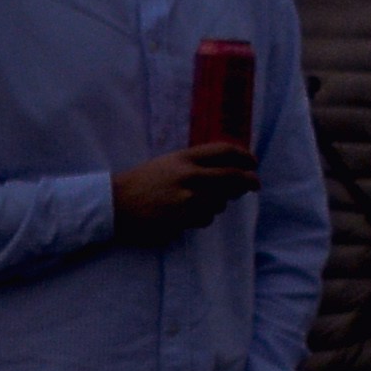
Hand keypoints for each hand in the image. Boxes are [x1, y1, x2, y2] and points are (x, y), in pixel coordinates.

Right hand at [110, 141, 257, 240]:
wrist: (116, 203)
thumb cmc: (142, 183)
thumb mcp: (168, 164)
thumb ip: (195, 165)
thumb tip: (229, 172)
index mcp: (183, 158)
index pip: (224, 151)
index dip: (244, 156)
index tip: (253, 162)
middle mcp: (189, 175)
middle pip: (233, 176)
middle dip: (249, 181)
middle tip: (254, 184)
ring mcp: (189, 198)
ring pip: (221, 202)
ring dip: (218, 203)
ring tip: (197, 202)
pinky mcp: (185, 218)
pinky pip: (207, 219)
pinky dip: (202, 217)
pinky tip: (185, 214)